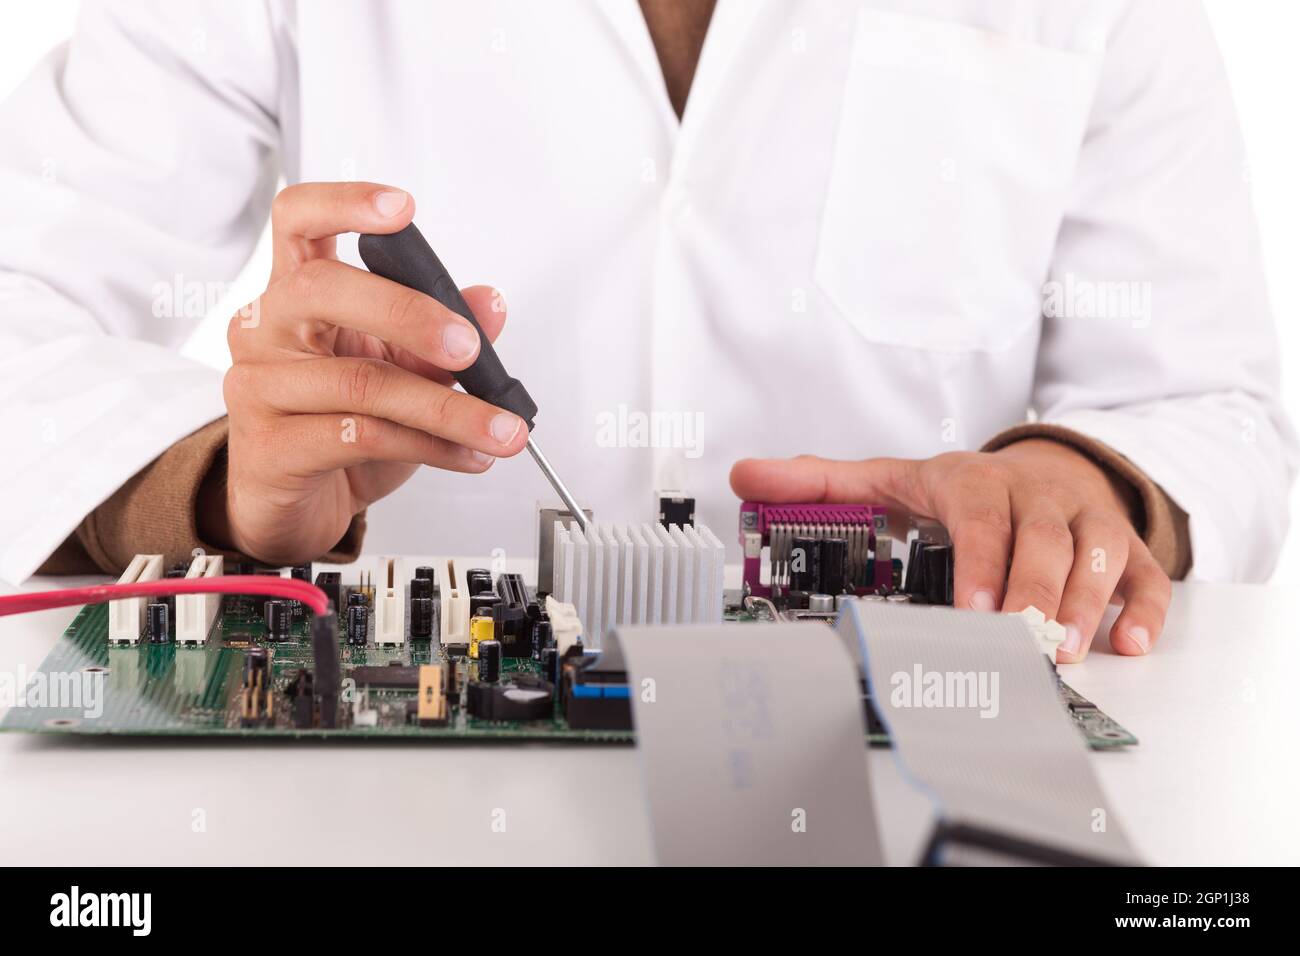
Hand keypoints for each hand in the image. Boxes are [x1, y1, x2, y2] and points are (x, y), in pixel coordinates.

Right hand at [201, 181, 528, 564]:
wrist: (298, 505)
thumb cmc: (340, 426)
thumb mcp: (402, 370)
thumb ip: (442, 333)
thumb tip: (490, 304)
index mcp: (297, 293)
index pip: (297, 220)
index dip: (344, 203)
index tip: (402, 208)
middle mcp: (266, 328)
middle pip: (324, 290)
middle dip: (409, 313)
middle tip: (470, 346)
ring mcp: (259, 387)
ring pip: (360, 383)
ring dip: (448, 409)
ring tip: (500, 428)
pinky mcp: (270, 447)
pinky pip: (359, 436)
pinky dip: (429, 446)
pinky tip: (466, 454)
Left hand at [730, 440, 1171, 662]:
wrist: (1037, 470)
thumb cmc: (960, 490)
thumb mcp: (889, 480)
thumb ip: (820, 485)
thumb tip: (745, 475)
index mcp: (978, 482)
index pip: (984, 515)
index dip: (984, 559)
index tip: (973, 606)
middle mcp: (1039, 496)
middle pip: (1046, 539)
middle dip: (1034, 591)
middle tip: (1019, 643)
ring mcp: (1088, 520)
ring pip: (1101, 553)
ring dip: (1085, 603)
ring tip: (1061, 651)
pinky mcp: (1127, 548)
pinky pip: (1149, 574)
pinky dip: (1144, 608)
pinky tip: (1127, 645)